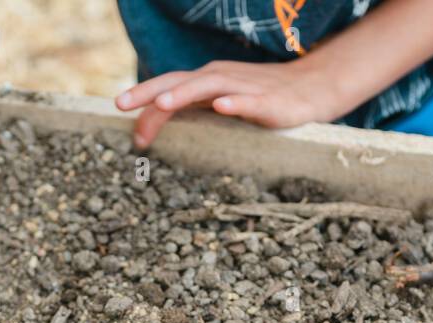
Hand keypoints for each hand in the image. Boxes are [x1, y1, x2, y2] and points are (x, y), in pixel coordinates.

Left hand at [115, 58, 347, 148]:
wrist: (312, 89)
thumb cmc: (263, 98)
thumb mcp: (222, 102)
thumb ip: (195, 109)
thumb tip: (160, 124)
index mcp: (206, 81)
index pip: (169, 90)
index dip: (146, 107)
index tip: (130, 134)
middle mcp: (220, 78)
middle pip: (179, 82)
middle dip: (149, 92)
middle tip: (121, 104)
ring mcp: (243, 87)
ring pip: (208, 86)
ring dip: (184, 94)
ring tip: (161, 103)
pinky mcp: (268, 100)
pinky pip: (248, 100)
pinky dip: (233, 101)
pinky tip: (220, 106)